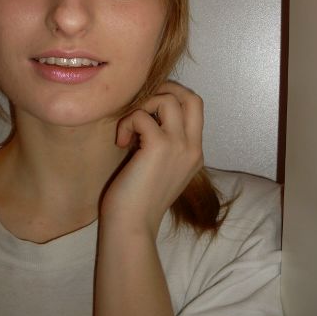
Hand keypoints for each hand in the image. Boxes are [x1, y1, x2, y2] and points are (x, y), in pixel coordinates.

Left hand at [100, 81, 203, 238]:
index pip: (195, 109)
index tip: (149, 108)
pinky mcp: (159, 146)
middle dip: (167, 90)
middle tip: (145, 103)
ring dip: (143, 106)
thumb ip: (163, 142)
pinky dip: (128, 123)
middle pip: (193, 97)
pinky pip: (142, 115)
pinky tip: (121, 141)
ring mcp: (179, 146)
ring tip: (130, 127)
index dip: (172, 98)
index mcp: (194, 153)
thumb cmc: (138, 198)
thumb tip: (147, 114)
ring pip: (169, 99)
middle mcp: (192, 147)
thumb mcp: (160, 166)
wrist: (132, 225)